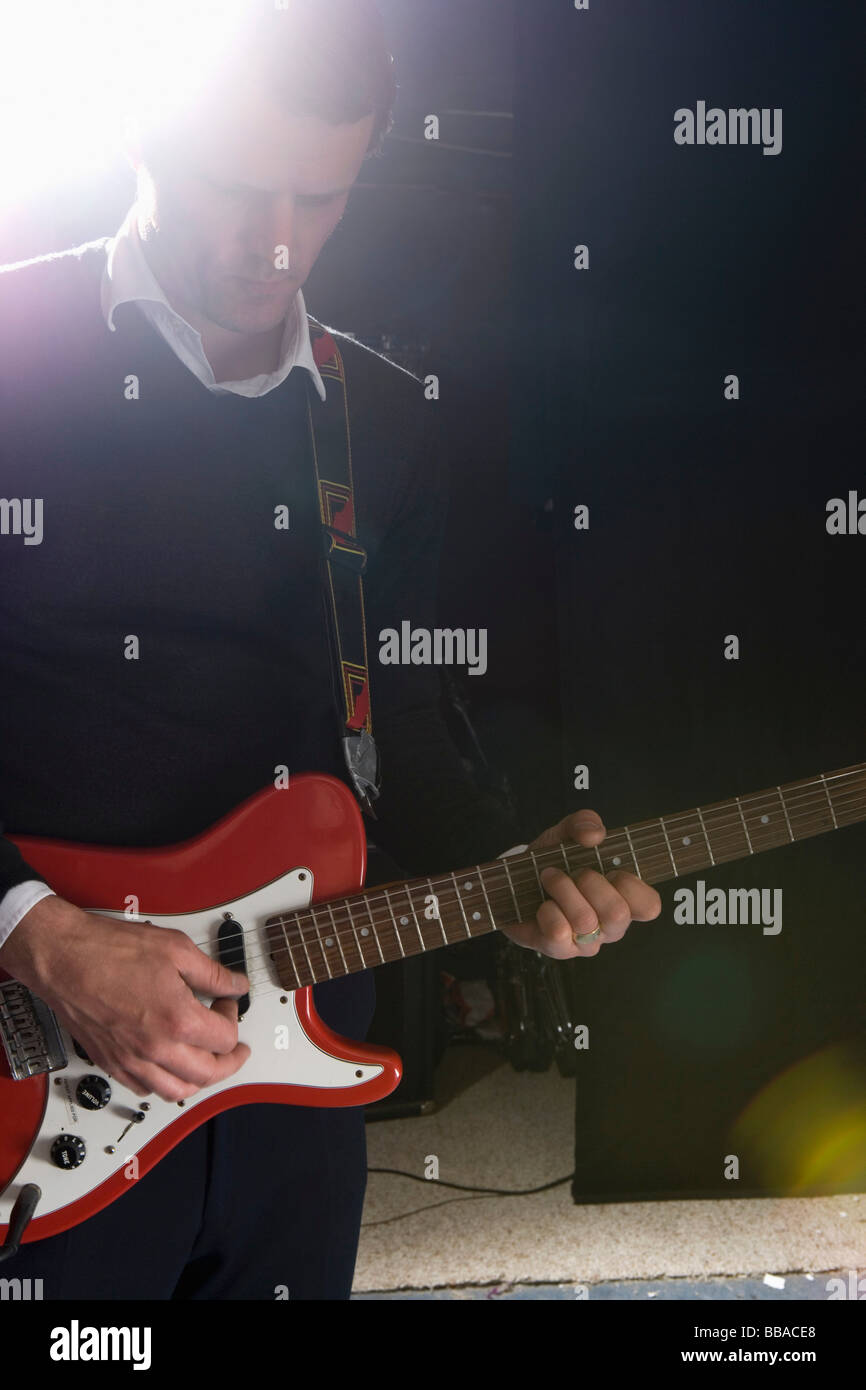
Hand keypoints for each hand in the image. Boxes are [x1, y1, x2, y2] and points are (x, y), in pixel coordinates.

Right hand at [0, 895, 250, 1101]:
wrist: (62, 957)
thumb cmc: (109, 950)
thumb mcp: (176, 949)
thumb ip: (213, 973)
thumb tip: (236, 985)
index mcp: (177, 1020)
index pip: (226, 1038)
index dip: (233, 1017)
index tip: (227, 1002)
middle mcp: (155, 1049)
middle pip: (209, 1074)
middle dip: (230, 1060)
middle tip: (235, 1046)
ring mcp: (131, 1060)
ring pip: (177, 1091)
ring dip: (199, 1079)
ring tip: (207, 1062)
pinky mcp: (111, 1063)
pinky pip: (144, 1090)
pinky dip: (164, 1084)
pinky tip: (168, 1066)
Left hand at [499, 809, 661, 958]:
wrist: (515, 883)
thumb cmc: (552, 861)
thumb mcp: (566, 834)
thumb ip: (584, 822)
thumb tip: (595, 834)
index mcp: (623, 899)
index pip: (649, 906)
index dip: (631, 885)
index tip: (610, 869)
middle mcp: (609, 926)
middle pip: (617, 913)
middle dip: (589, 882)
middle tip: (574, 872)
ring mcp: (586, 942)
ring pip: (585, 920)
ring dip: (561, 889)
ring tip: (549, 878)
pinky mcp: (559, 950)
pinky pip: (558, 932)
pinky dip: (547, 910)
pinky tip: (542, 904)